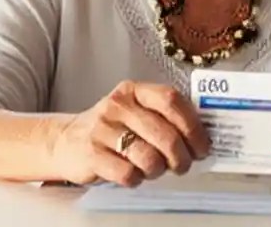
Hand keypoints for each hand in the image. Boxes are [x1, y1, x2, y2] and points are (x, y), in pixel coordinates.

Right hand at [50, 80, 211, 186]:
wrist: (67, 140)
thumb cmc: (113, 129)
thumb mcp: (136, 113)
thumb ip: (165, 118)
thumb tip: (202, 138)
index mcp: (135, 90)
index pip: (172, 100)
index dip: (193, 126)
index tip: (202, 145)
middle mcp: (118, 105)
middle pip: (164, 133)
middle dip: (180, 156)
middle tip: (182, 165)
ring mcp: (102, 128)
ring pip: (148, 157)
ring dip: (158, 170)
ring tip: (154, 169)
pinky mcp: (91, 152)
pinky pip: (127, 174)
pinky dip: (136, 179)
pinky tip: (133, 174)